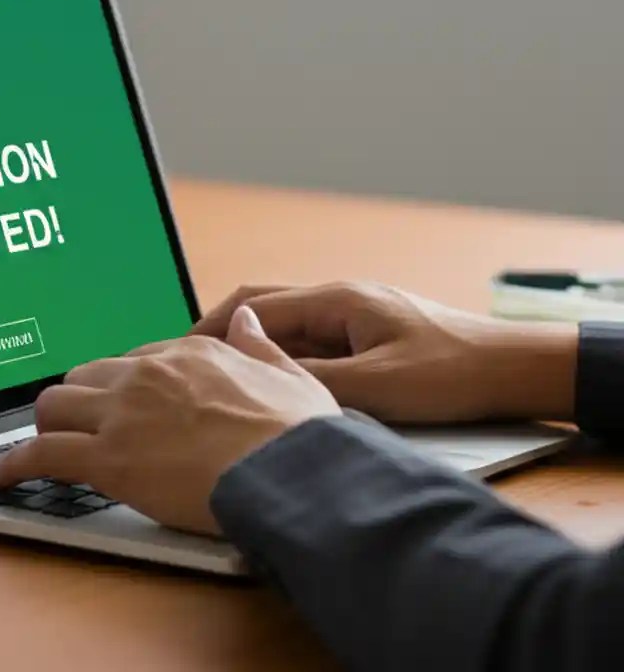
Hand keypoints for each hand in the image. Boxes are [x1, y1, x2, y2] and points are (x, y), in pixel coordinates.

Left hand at [0, 307, 338, 534]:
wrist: (295, 475)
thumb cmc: (303, 438)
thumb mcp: (291, 376)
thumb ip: (259, 346)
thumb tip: (246, 319)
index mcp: (190, 353)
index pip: (134, 359)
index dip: (123, 385)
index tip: (120, 401)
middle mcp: (148, 375)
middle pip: (85, 376)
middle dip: (79, 400)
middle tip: (79, 424)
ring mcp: (123, 415)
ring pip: (54, 406)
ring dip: (48, 425)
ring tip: (44, 444)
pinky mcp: (106, 459)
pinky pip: (41, 454)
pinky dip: (15, 465)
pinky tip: (2, 477)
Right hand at [190, 282, 577, 422]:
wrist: (513, 369)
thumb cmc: (452, 373)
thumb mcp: (375, 386)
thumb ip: (310, 379)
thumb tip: (253, 377)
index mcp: (335, 300)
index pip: (251, 308)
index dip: (208, 332)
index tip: (176, 356)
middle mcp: (339, 300)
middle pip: (259, 309)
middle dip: (218, 335)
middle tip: (186, 365)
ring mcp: (352, 317)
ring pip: (283, 328)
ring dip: (249, 349)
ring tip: (218, 381)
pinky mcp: (365, 338)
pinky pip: (308, 344)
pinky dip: (279, 361)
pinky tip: (269, 388)